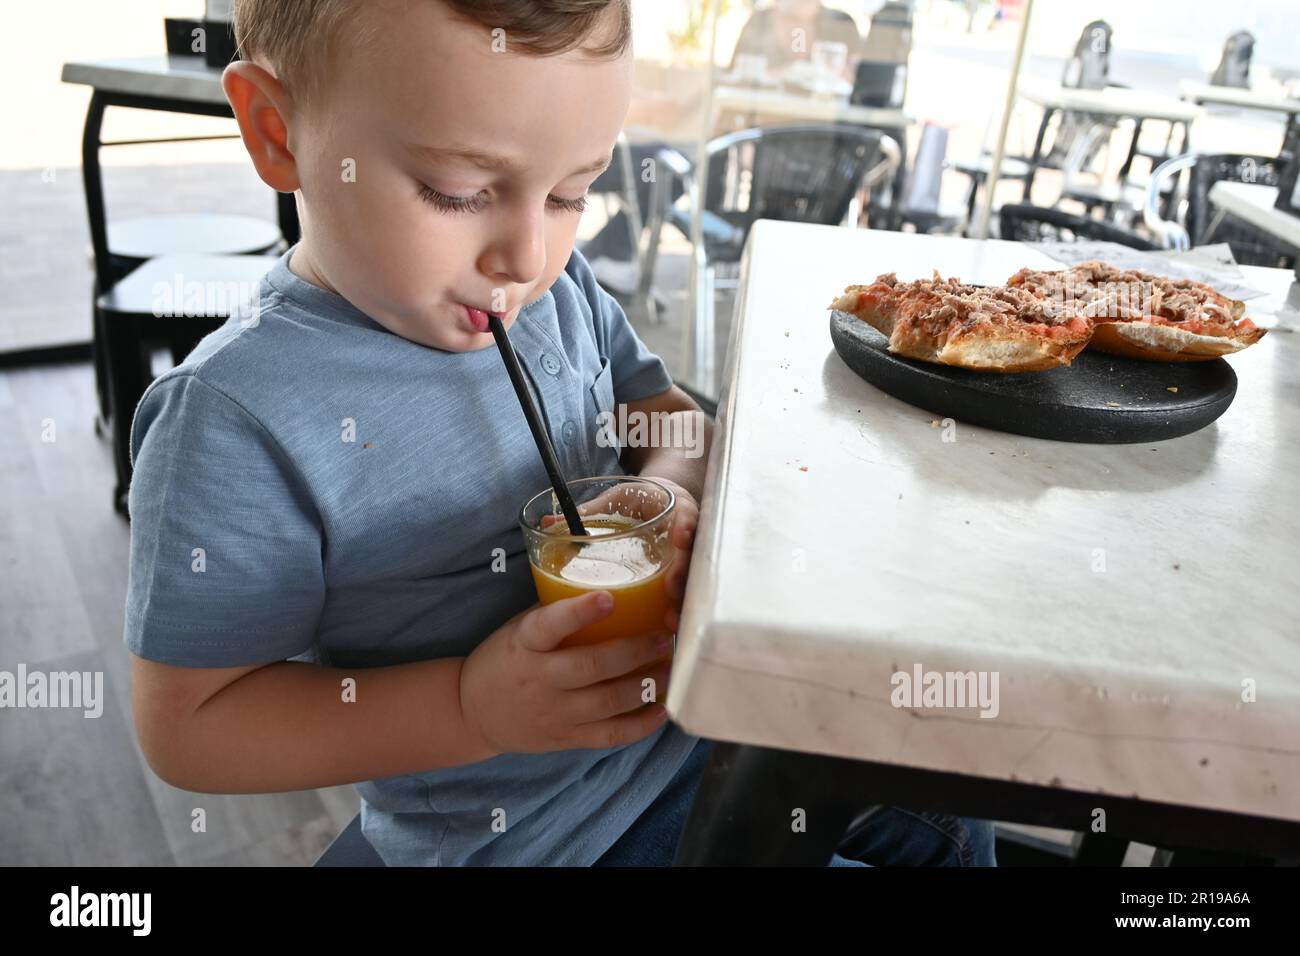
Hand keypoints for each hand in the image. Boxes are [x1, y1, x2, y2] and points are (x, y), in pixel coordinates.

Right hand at [458, 592, 673, 755]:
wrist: (471, 712)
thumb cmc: (504, 658)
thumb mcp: (518, 628)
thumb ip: (556, 613)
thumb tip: (610, 584)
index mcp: (525, 644)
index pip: (550, 625)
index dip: (579, 612)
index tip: (609, 597)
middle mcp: (540, 679)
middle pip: (591, 667)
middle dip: (634, 651)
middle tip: (663, 636)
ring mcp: (554, 713)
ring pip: (607, 703)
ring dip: (645, 686)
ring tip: (669, 668)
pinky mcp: (565, 739)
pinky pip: (610, 735)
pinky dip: (640, 725)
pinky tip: (661, 710)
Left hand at [538, 476, 699, 633]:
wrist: (657, 502)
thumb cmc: (634, 503)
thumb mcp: (613, 502)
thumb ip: (588, 513)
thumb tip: (546, 522)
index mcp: (671, 508)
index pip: (688, 514)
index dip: (687, 526)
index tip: (679, 537)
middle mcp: (686, 534)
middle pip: (696, 554)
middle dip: (684, 571)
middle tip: (670, 587)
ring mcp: (688, 557)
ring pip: (695, 580)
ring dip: (684, 599)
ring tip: (670, 620)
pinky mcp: (683, 577)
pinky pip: (688, 596)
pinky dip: (681, 612)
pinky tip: (668, 630)